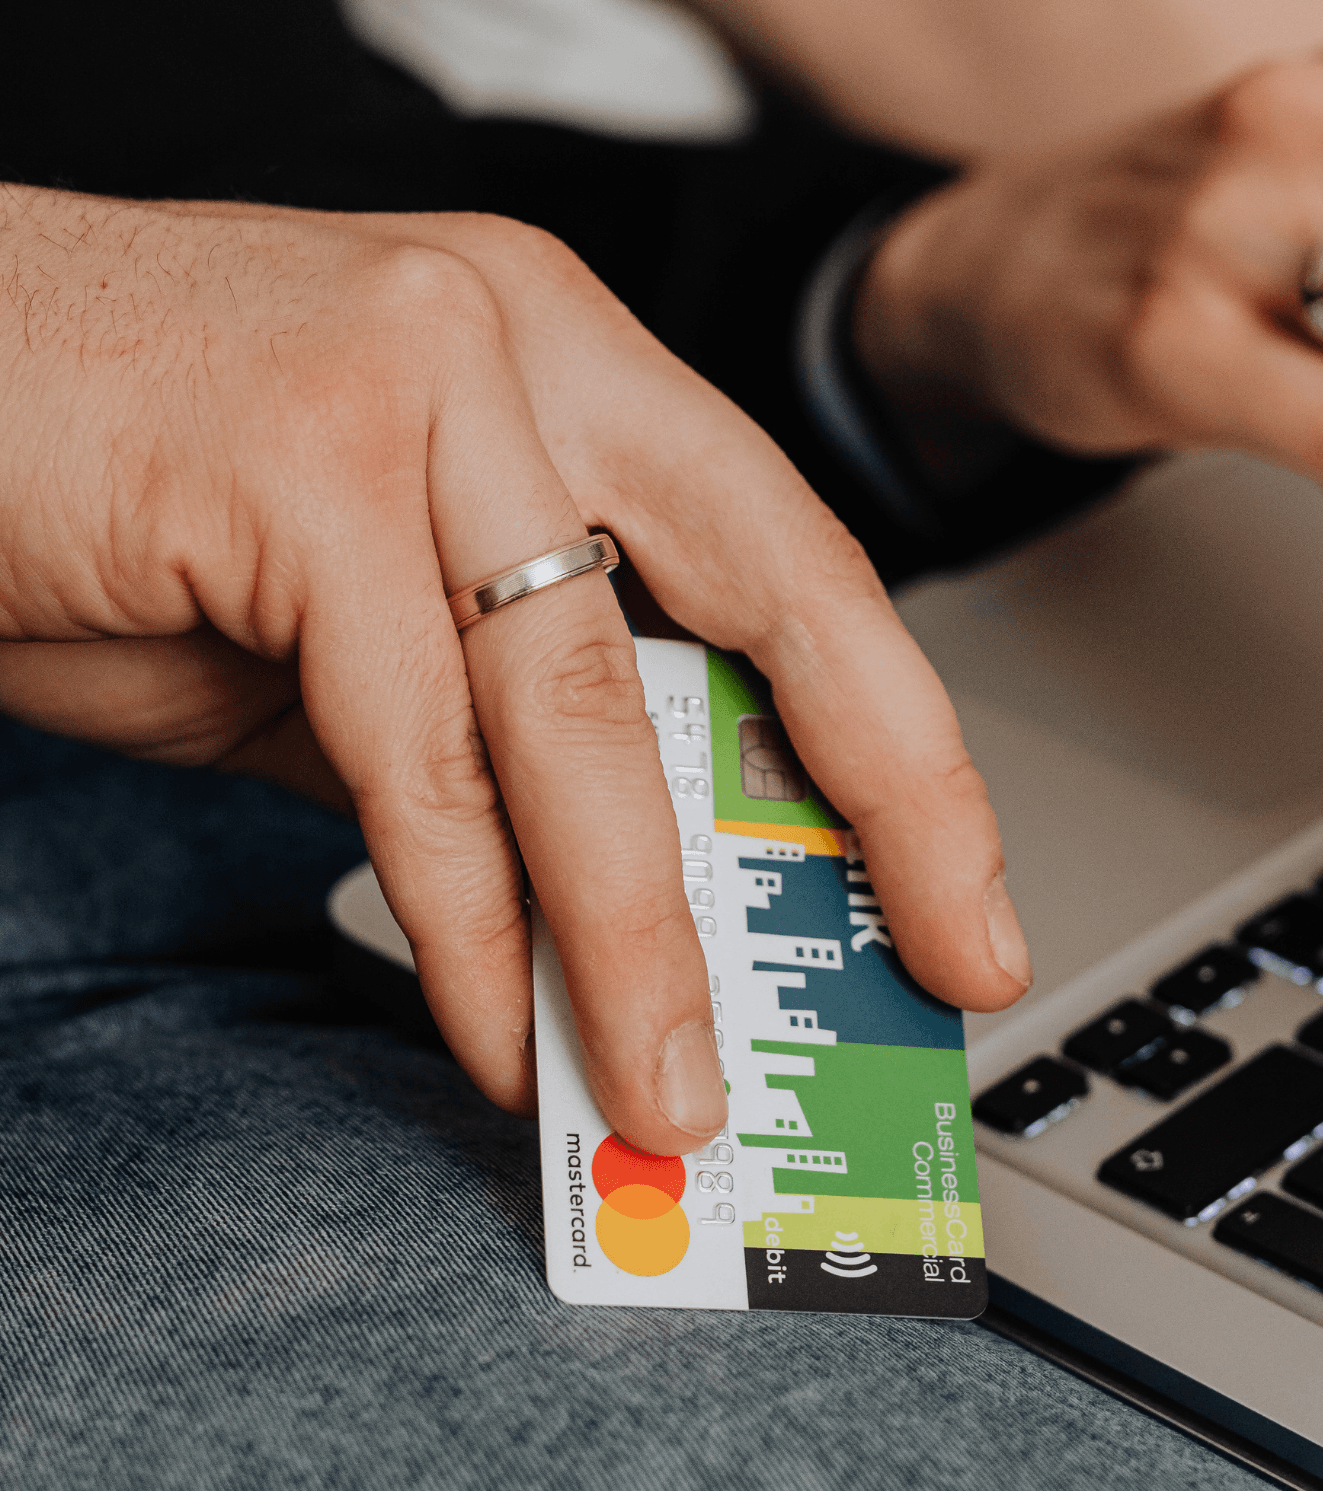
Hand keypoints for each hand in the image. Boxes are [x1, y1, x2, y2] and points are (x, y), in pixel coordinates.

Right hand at [0, 187, 1029, 1152]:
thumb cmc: (133, 489)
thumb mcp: (374, 613)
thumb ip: (510, 730)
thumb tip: (640, 908)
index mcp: (575, 367)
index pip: (799, 570)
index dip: (904, 744)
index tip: (964, 891)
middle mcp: (526, 345)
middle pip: (774, 610)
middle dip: (885, 813)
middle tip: (940, 968)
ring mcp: (419, 385)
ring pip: (587, 716)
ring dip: (644, 940)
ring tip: (678, 1090)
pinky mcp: (295, 462)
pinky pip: (419, 760)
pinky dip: (463, 925)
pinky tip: (498, 1031)